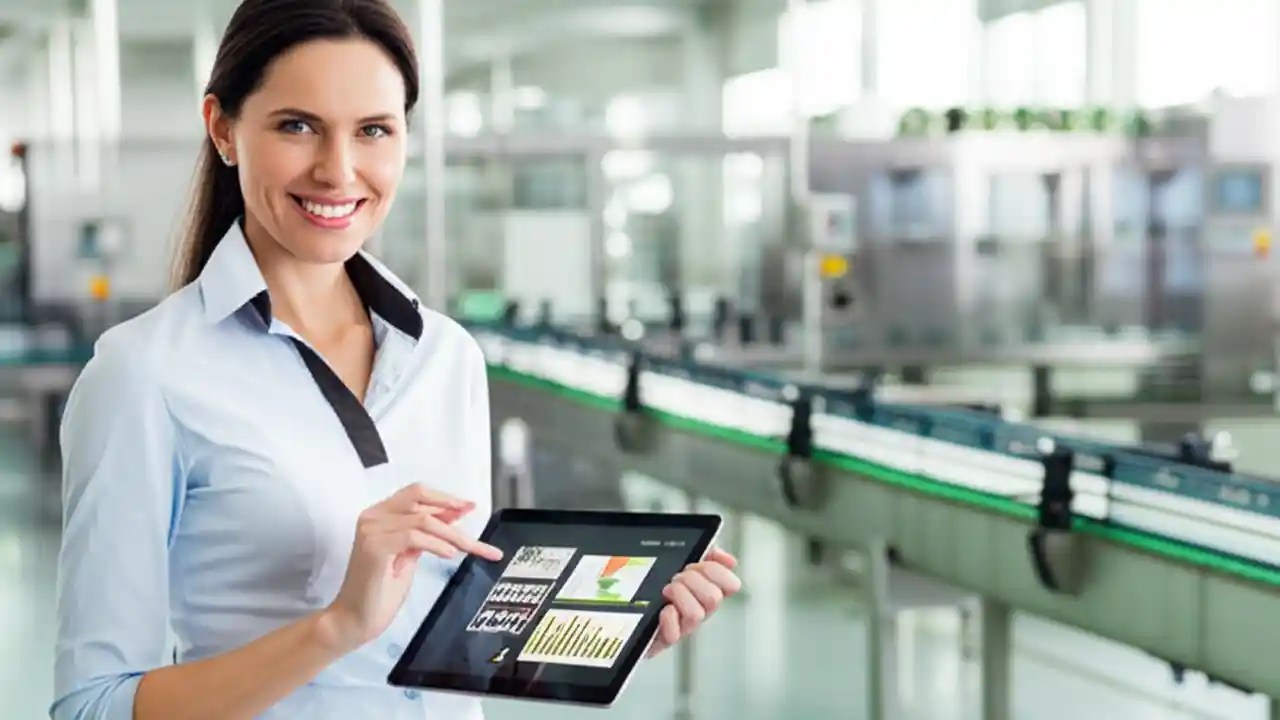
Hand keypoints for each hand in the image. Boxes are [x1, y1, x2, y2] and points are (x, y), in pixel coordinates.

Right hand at [319, 484, 502, 652]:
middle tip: (473, 515)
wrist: (356, 619)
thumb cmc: (381, 591)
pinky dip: (436, 544)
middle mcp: (373, 516)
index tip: (469, 506)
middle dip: (450, 506)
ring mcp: (371, 530)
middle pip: (419, 498)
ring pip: (422, 520)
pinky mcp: (374, 547)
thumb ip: (426, 533)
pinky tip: (449, 554)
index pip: (416, 494)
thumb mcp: (410, 554)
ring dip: (451, 533)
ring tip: (469, 547)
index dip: (444, 498)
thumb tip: (453, 515)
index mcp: (380, 515)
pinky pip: (414, 537)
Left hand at [647, 548, 740, 657]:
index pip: (731, 585)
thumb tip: (727, 559)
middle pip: (714, 598)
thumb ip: (706, 553)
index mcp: (706, 589)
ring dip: (680, 596)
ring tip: (666, 591)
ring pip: (697, 614)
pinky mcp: (666, 638)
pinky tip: (662, 609)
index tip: (700, 564)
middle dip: (693, 581)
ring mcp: (684, 625)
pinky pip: (675, 634)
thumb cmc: (656, 584)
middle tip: (677, 577)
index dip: (718, 572)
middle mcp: (699, 609)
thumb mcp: (681, 560)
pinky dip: (668, 619)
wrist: (629, 608)